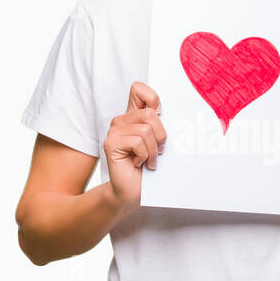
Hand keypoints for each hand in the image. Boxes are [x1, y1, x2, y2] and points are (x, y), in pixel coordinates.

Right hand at [104, 80, 166, 212]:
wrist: (132, 191)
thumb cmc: (147, 167)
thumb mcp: (157, 142)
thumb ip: (158, 124)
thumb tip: (168, 111)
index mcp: (133, 116)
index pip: (138, 89)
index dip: (153, 99)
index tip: (160, 117)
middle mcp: (122, 120)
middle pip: (150, 114)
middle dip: (161, 136)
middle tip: (158, 151)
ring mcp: (114, 131)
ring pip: (146, 129)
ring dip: (153, 150)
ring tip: (149, 160)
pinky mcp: (111, 143)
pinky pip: (137, 142)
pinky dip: (145, 156)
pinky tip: (139, 163)